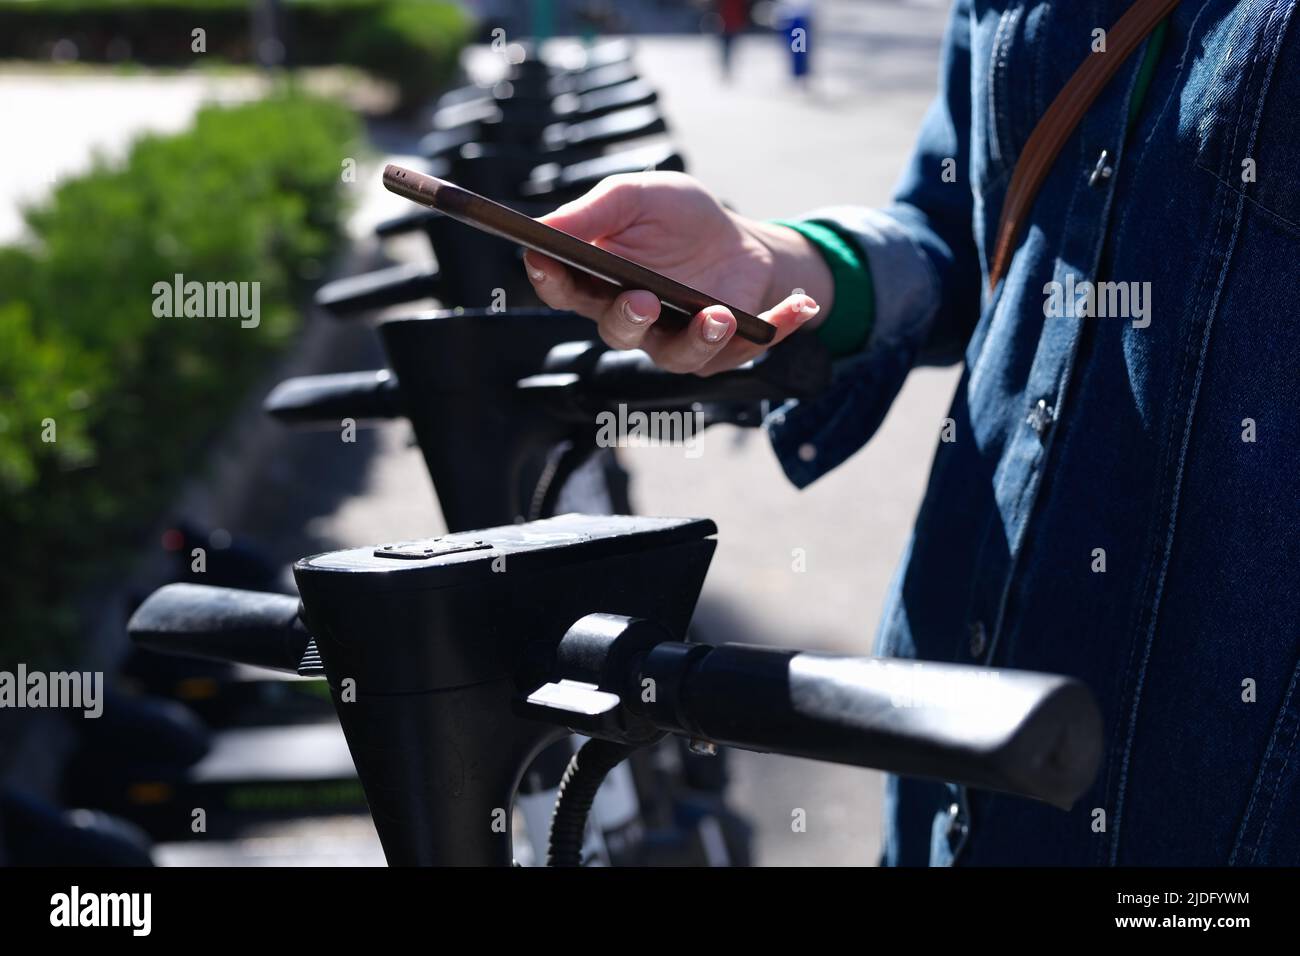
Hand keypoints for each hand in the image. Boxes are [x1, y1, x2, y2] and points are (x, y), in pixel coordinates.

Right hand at [522, 172, 830, 374]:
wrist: (742, 243)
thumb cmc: (681, 220)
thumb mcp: (640, 197)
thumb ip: (595, 211)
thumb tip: (543, 227)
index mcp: (601, 284)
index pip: (565, 288)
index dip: (550, 278)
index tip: (542, 259)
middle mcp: (633, 320)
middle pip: (618, 331)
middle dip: (629, 318)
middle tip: (643, 299)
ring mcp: (676, 341)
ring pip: (677, 355)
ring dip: (698, 339)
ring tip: (719, 316)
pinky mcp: (721, 352)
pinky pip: (744, 350)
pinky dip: (774, 327)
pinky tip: (800, 306)